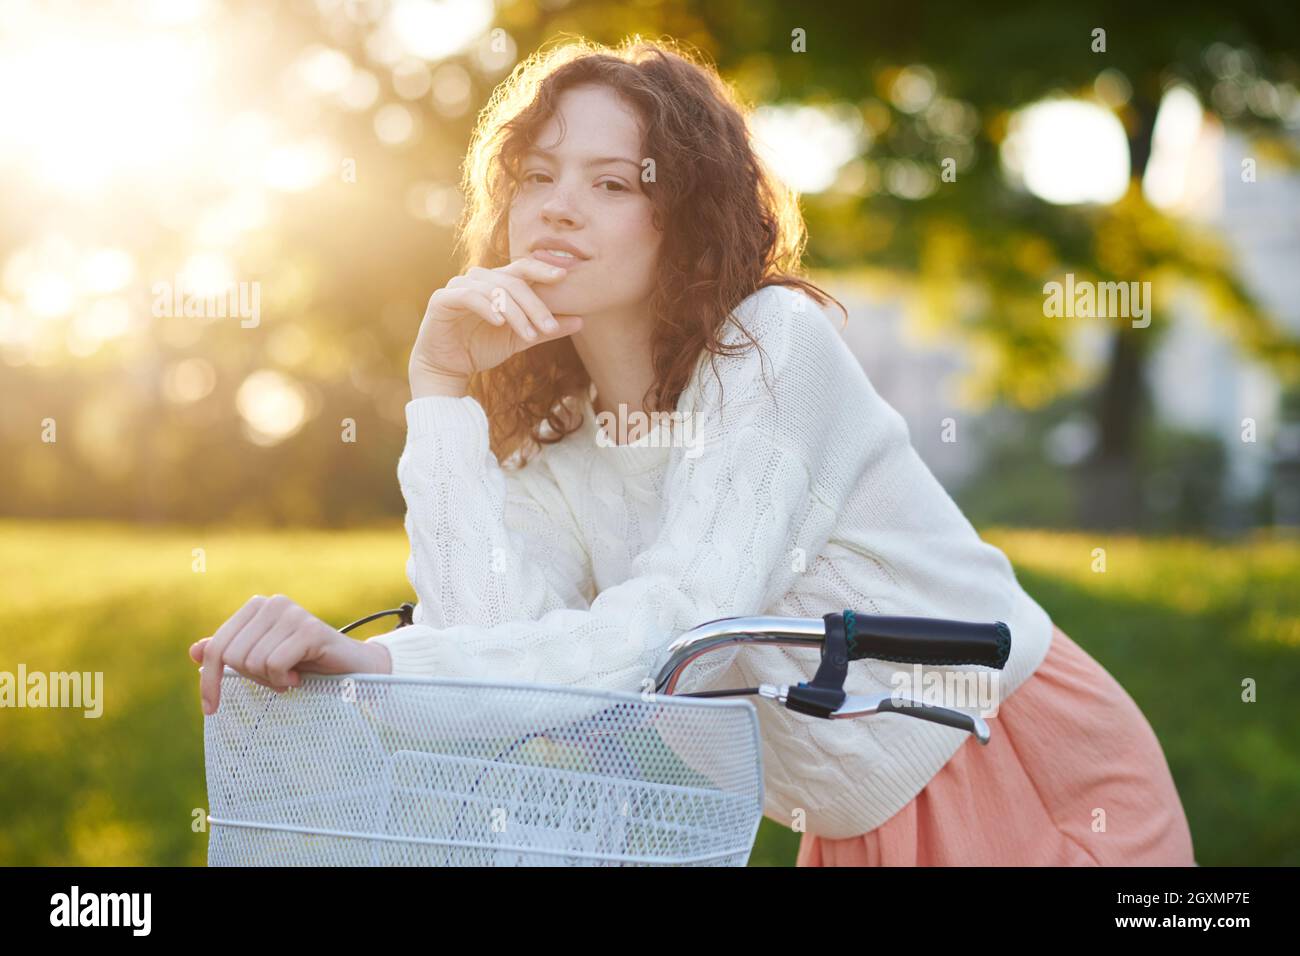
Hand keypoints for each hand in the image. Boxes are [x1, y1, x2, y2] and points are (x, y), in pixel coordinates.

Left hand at [189, 594, 391, 714]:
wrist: (351, 669)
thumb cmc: (305, 664)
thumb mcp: (262, 660)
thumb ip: (230, 653)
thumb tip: (194, 651)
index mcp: (256, 607)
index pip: (216, 647)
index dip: (209, 681)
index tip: (210, 708)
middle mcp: (272, 602)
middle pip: (233, 657)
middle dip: (253, 678)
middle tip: (278, 678)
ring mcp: (292, 613)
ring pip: (254, 662)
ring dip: (272, 680)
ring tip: (291, 675)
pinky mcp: (309, 629)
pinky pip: (274, 664)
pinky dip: (285, 679)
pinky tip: (300, 676)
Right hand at [409, 258, 584, 387]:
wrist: (446, 368)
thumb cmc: (481, 349)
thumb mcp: (520, 339)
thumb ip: (546, 329)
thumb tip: (581, 320)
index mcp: (498, 284)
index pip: (524, 269)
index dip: (543, 269)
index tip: (565, 276)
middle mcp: (479, 280)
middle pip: (513, 281)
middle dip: (535, 304)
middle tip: (550, 327)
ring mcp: (459, 286)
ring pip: (494, 289)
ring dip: (515, 312)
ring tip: (529, 334)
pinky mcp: (442, 299)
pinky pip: (468, 296)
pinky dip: (487, 307)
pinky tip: (499, 323)